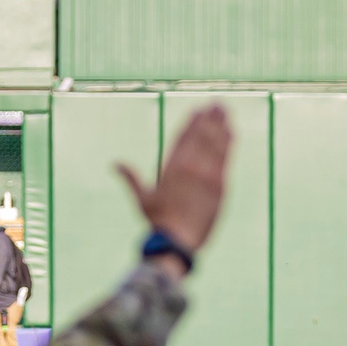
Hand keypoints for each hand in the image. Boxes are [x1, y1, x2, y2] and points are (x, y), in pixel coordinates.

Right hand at [118, 104, 231, 254]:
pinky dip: (228, 141)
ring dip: (221, 124)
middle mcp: (189, 165)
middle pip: (201, 134)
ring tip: (224, 110)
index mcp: (170, 166)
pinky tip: (231, 131)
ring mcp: (206, 173)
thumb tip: (115, 163)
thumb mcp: (142, 199)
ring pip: (215, 141)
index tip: (198, 111)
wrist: (178, 241)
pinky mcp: (219, 184)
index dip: (192, 122)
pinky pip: (225, 156)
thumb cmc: (158, 223)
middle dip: (209, 117)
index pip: (183, 136)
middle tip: (216, 104)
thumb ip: (131, 178)